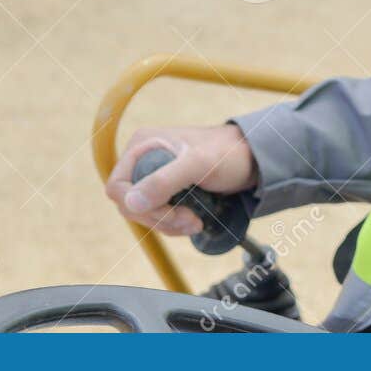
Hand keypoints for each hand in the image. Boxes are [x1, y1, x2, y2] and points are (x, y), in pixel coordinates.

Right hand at [104, 124, 256, 234]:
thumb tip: (130, 203)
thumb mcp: (199, 164)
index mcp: (142, 145)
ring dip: (168, 225)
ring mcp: (153, 176)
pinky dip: (173, 225)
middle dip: (159, 218)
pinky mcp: (165, 191)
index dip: (138, 206)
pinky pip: (156, 217)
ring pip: (143, 215)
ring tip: (195, 222)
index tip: (170, 210)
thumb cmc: (228, 153)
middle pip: (130, 205)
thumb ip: (165, 180)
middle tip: (188, 219)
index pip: (118, 187)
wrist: (252, 160)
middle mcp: (142, 159)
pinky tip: (194, 221)